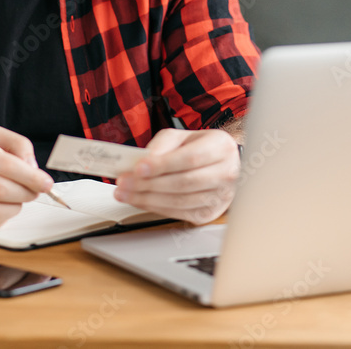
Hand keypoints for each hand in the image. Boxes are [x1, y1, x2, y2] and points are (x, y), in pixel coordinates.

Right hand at [0, 126, 52, 231]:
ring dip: (15, 207)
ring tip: (15, 197)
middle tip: (35, 190)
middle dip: (27, 192)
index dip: (31, 176)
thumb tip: (33, 167)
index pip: (5, 165)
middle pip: (3, 191)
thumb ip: (13, 143)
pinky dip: (0, 217)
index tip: (46, 182)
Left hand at [113, 128, 239, 223]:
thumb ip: (162, 144)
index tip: (138, 168)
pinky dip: (155, 208)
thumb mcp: (182, 136)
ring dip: (148, 199)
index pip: (190, 158)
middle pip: (184, 182)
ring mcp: (220, 197)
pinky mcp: (209, 213)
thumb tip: (143, 161)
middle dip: (149, 184)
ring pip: (180, 201)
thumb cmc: (199, 148)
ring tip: (125, 193)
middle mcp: (226, 173)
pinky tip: (140, 200)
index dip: (163, 165)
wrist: (221, 164)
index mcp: (220, 147)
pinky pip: (179, 213)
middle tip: (124, 182)